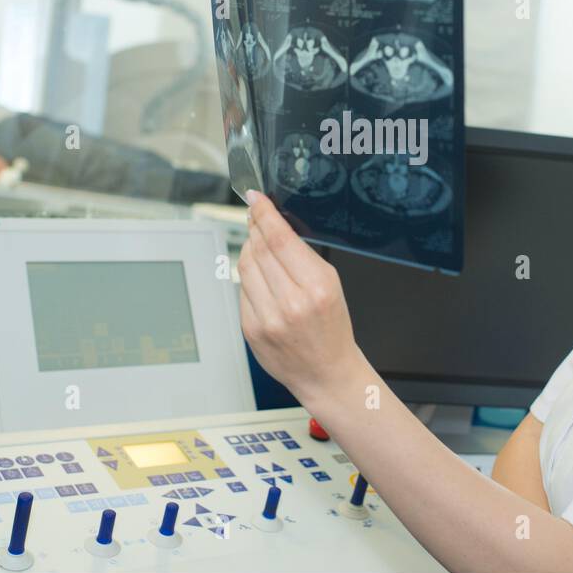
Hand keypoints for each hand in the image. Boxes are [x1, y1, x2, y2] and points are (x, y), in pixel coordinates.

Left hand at [237, 190, 362, 400]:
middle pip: (259, 249)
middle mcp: (290, 304)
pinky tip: (261, 281)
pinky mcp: (250, 330)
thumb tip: (274, 227)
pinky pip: (241, 291)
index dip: (264, 214)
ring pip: (244, 267)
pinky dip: (248, 279)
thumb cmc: (331, 329)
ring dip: (249, 251)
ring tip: (259, 248)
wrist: (325, 372)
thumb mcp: (331, 285)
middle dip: (254, 228)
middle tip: (255, 217)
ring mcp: (266, 318)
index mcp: (316, 288)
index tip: (255, 199)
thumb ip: (303, 256)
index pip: (280, 240)